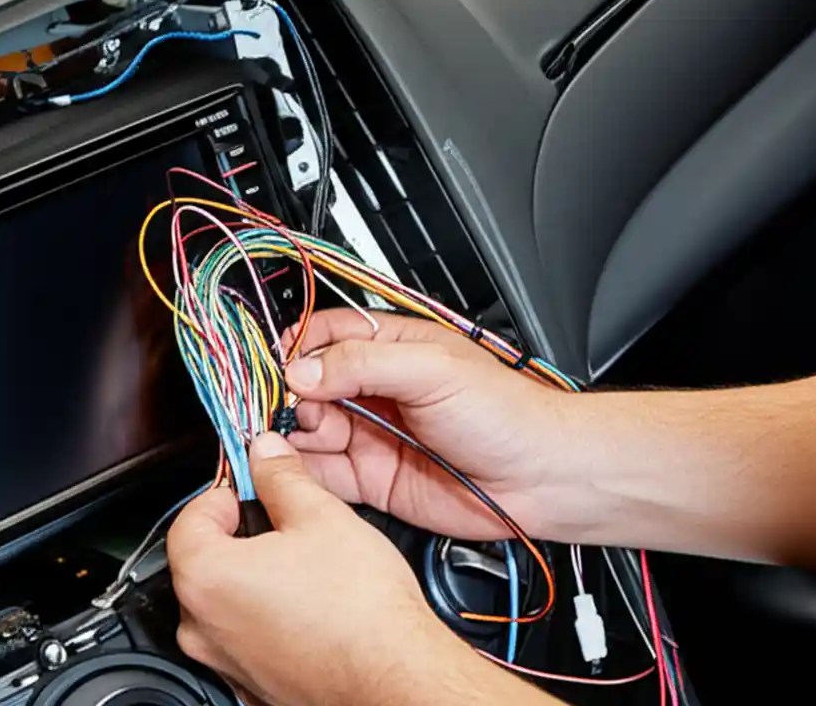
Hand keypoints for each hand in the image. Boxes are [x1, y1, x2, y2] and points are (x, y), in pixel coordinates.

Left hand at [167, 434, 480, 705]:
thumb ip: (282, 477)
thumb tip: (266, 454)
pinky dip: (266, 616)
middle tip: (285, 521)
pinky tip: (307, 605)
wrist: (395, 677)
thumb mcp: (321, 516)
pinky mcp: (251, 683)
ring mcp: (225, 660)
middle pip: (204, 558)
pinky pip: (245, 636)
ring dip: (254, 576)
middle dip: (240, 533)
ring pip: (225, 600)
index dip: (227, 492)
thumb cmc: (361, 611)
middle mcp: (203, 626)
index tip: (255, 487)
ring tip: (304, 566)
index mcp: (206, 577)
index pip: (191, 515)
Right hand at [284, 309, 589, 541]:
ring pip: (310, 430)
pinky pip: (323, 473)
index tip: (276, 366)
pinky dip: (301, 472)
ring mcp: (372, 435)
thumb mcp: (431, 370)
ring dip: (291, 433)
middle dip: (288, 396)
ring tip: (285, 437)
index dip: (296, 350)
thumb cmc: (506, 414)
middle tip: (282, 409)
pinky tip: (292, 467)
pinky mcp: (371, 479)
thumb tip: (303, 369)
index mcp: (390, 350)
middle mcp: (376, 391)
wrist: (540, 479)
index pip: (325, 337)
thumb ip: (363, 365)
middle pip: (308, 386)